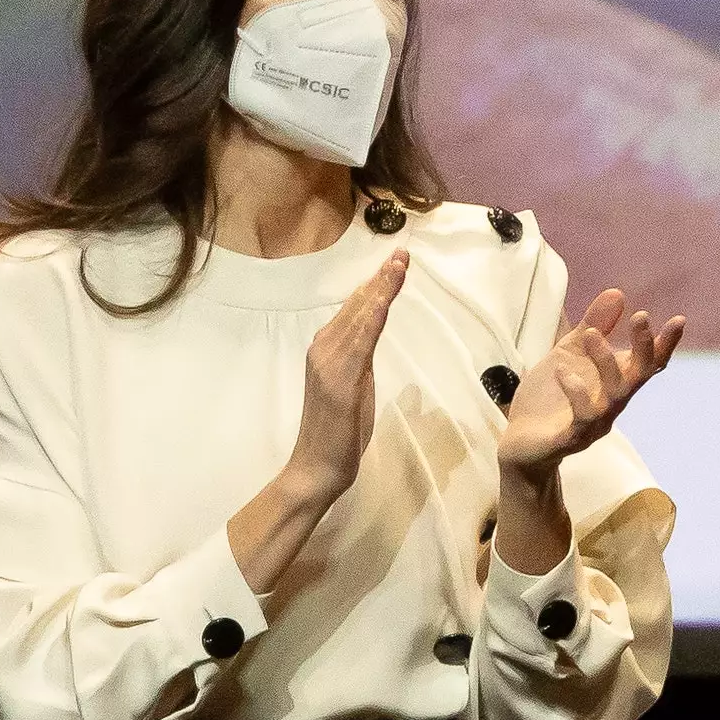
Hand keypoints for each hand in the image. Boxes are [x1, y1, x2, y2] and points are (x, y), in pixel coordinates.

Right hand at [287, 250, 409, 505]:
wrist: (316, 468)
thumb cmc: (337, 436)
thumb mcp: (354, 389)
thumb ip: (360, 362)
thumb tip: (371, 338)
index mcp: (326, 351)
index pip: (354, 311)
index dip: (375, 286)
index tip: (395, 263)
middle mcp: (322, 348)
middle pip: (356, 306)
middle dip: (380, 278)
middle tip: (402, 252)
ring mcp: (329, 362)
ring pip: (360, 316)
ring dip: (380, 288)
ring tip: (399, 263)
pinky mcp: (339, 377)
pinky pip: (361, 339)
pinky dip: (375, 313)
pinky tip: (387, 296)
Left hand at [498, 290, 684, 481]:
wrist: (520, 443)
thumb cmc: (548, 399)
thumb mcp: (568, 353)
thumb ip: (593, 325)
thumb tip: (618, 292)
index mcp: (614, 382)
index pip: (647, 363)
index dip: (664, 344)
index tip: (679, 320)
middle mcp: (612, 404)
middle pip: (638, 377)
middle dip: (644, 347)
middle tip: (640, 316)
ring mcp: (594, 423)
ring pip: (614, 396)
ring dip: (606, 363)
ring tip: (590, 334)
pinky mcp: (571, 438)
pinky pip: (581, 417)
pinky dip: (575, 392)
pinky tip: (561, 371)